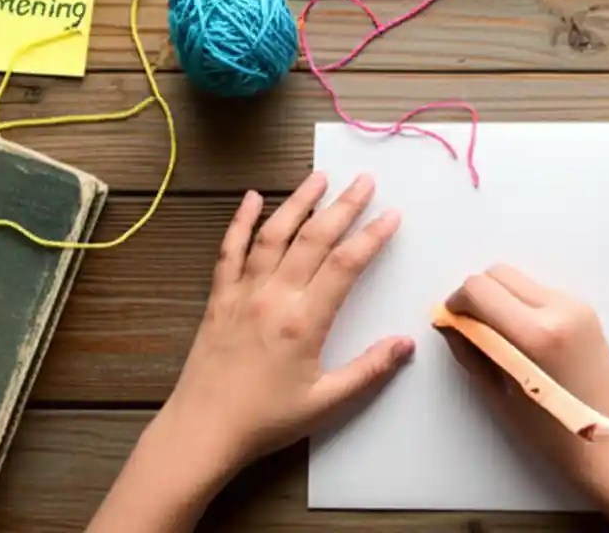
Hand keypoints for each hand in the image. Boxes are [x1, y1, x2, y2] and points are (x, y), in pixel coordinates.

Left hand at [149, 173, 413, 483]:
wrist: (202, 430)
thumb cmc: (265, 420)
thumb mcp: (326, 402)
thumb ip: (369, 370)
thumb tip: (406, 343)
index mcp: (304, 322)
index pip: (345, 265)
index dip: (371, 236)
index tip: (391, 215)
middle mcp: (273, 298)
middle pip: (313, 238)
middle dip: (343, 206)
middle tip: (365, 181)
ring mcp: (243, 293)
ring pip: (273, 234)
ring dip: (298, 202)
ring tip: (319, 177)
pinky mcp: (219, 298)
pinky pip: (230, 250)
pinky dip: (240, 221)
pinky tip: (252, 198)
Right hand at [440, 266, 608, 532]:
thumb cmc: (555, 430)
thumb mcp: (500, 395)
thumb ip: (471, 351)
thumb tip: (449, 323)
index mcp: (535, 334)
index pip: (480, 289)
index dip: (457, 301)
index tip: (452, 320)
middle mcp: (558, 309)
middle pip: (498, 273)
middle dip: (477, 294)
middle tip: (471, 326)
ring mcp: (574, 305)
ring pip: (519, 279)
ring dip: (500, 298)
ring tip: (499, 336)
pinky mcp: (583, 308)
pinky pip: (538, 291)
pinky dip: (521, 304)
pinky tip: (522, 338)